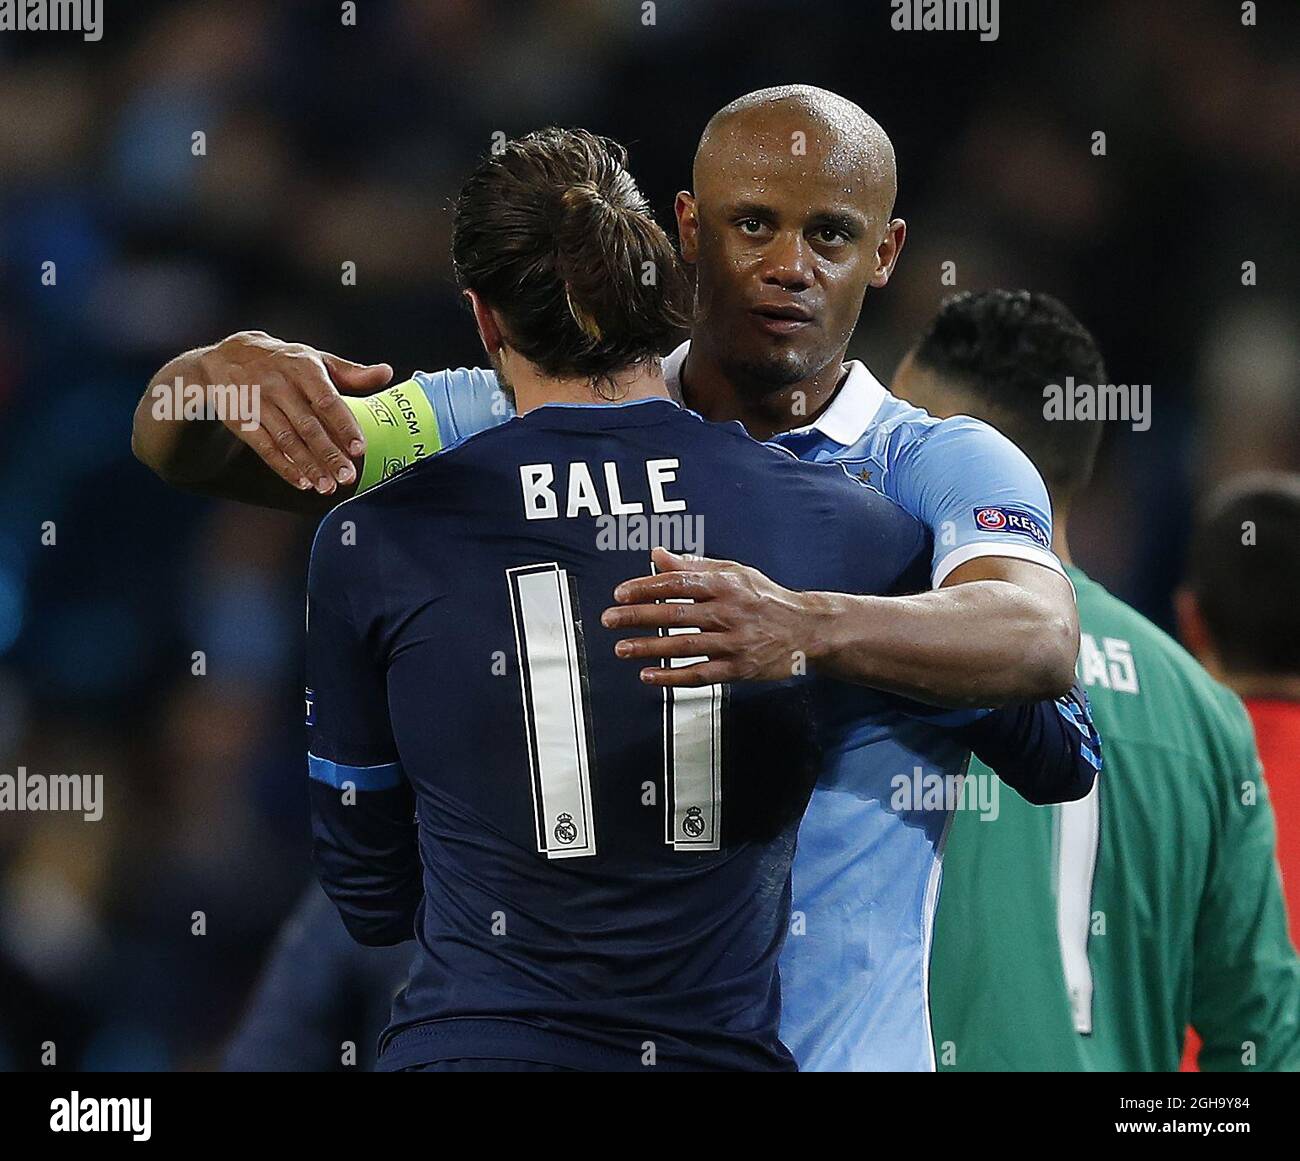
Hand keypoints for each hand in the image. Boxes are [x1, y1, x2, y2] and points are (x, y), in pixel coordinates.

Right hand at [197, 331, 392, 493]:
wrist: (228, 358)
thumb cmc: (284, 363)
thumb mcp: (315, 359)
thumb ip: (351, 372)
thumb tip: (385, 373)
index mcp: (303, 368)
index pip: (327, 400)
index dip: (344, 426)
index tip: (359, 448)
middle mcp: (279, 385)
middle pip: (307, 425)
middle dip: (329, 454)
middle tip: (348, 476)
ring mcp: (258, 403)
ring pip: (286, 440)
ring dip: (308, 466)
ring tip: (327, 486)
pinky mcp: (241, 420)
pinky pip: (264, 447)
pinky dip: (283, 466)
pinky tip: (301, 481)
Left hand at [600, 547, 823, 686]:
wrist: (807, 629)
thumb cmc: (765, 597)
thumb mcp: (734, 573)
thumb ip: (693, 566)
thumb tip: (656, 554)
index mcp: (726, 584)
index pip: (678, 583)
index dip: (646, 587)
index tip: (620, 594)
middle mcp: (729, 612)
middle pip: (676, 614)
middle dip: (638, 616)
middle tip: (609, 619)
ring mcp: (734, 642)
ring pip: (684, 646)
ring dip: (649, 648)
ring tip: (621, 648)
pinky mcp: (739, 669)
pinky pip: (699, 673)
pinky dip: (672, 676)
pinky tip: (648, 675)